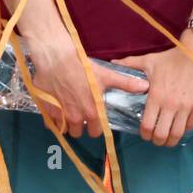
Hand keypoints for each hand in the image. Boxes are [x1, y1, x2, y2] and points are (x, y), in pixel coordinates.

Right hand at [24, 35, 148, 140]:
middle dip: (80, 126)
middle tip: (80, 112)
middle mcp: (76, 118)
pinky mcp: (47, 111)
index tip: (94, 118)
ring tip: (68, 109)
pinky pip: (51, 123)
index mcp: (93, 112)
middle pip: (79, 133)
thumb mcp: (107, 75)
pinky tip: (56, 107)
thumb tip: (145, 86)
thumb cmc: (83, 67)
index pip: (96, 132)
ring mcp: (60, 116)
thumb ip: (126, 83)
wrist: (56, 59)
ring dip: (67, 123)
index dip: (96, 126)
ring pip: (65, 129)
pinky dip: (54, 118)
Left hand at [114, 34, 192, 146]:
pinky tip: (182, 126)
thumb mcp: (149, 60)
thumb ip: (129, 64)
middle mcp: (171, 104)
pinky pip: (191, 125)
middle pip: (161, 134)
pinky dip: (185, 128)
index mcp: (156, 96)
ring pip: (177, 133)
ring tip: (169, 139)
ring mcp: (187, 106)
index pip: (147, 125)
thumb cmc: (172, 58)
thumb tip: (112, 63)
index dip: (145, 134)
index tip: (145, 134)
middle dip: (157, 141)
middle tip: (157, 139)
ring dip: (171, 140)